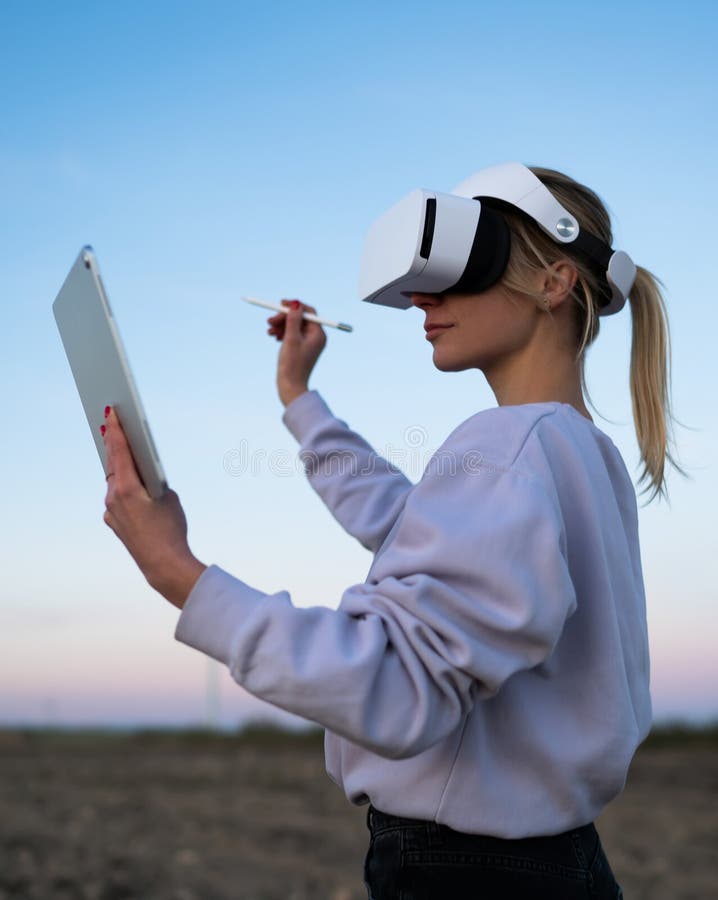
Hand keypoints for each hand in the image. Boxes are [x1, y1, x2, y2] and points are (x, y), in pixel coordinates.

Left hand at [101, 408, 206, 608]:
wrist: (164, 563)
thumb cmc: (172, 528)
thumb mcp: (169, 496)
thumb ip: (154, 480)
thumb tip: (145, 474)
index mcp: (127, 487)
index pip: (119, 450)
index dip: (115, 429)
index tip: (110, 412)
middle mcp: (113, 496)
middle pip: (112, 463)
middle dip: (113, 444)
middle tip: (110, 422)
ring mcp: (110, 510)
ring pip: (113, 480)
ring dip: (118, 465)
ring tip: (119, 447)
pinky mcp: (113, 521)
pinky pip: (116, 497)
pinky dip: (122, 486)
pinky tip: (129, 481)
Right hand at [267, 299, 325, 406]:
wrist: (290, 387)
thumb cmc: (292, 365)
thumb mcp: (291, 339)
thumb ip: (293, 320)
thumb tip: (296, 303)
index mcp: (318, 334)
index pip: (308, 312)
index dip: (294, 306)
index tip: (280, 304)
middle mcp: (316, 338)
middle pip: (300, 319)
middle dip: (284, 317)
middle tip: (269, 320)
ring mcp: (308, 344)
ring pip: (294, 326)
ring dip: (281, 325)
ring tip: (269, 331)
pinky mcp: (301, 349)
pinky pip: (292, 335)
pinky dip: (282, 333)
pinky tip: (273, 336)